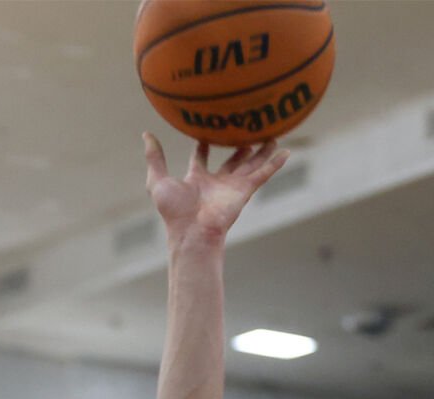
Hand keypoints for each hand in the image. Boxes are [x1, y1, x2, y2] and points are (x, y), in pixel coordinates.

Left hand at [143, 134, 287, 242]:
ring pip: (251, 164)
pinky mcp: (245, 191)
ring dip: (262, 151)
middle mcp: (216, 182)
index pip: (202, 158)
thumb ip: (154, 158)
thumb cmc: (174, 212)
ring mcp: (232, 187)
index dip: (204, 145)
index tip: (208, 132)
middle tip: (248, 132)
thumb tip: (146, 135)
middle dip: (240, 148)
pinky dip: (275, 163)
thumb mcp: (157, 180)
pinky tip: (287, 152)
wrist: (192, 232)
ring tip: (272, 135)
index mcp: (196, 180)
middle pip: (232, 161)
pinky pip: (263, 174)